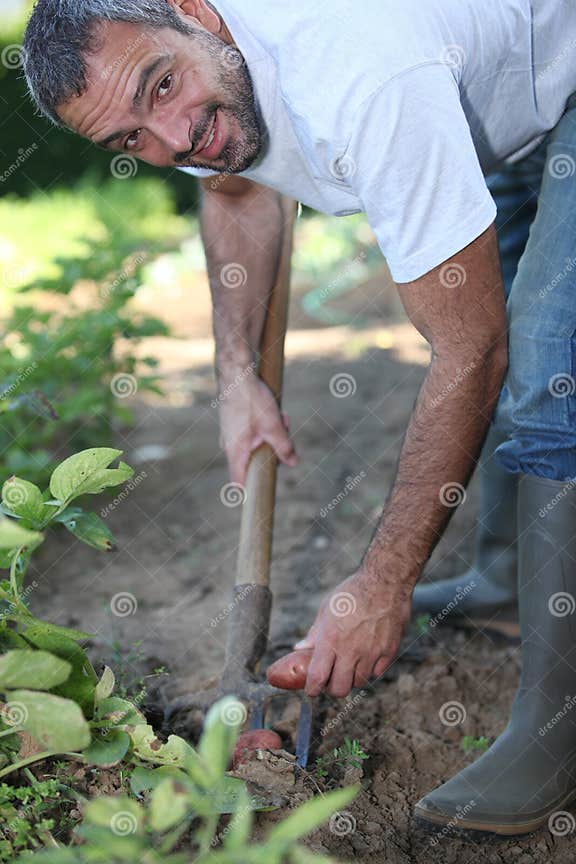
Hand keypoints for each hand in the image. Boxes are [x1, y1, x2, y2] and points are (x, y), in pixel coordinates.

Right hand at [219, 374, 298, 484]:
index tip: (261, 498)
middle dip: (274, 449)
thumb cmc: (251, 399)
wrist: (235, 372)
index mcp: (235, 452)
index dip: (250, 492)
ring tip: (281, 416)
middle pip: (255, 461)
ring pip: (256, 445)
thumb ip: (284, 447)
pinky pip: (252, 434)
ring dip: (272, 434)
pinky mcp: (233, 425)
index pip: (239, 483)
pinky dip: (265, 426)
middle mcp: (229, 446)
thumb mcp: (273, 426)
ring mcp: (230, 435)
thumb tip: (293, 463)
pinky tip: (273, 411)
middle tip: (285, 428)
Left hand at [295, 569, 412, 697]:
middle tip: (332, 679)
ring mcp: (371, 653)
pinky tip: (367, 656)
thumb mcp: (327, 608)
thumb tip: (300, 648)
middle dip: (333, 688)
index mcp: (330, 640)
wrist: (385, 581)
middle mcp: (350, 650)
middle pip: (340, 689)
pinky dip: (371, 669)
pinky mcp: (388, 652)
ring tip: (350, 664)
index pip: (317, 678)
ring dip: (352, 678)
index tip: (311, 689)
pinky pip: (377, 672)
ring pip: (359, 682)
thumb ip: (315, 632)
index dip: (312, 689)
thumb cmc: (352, 592)